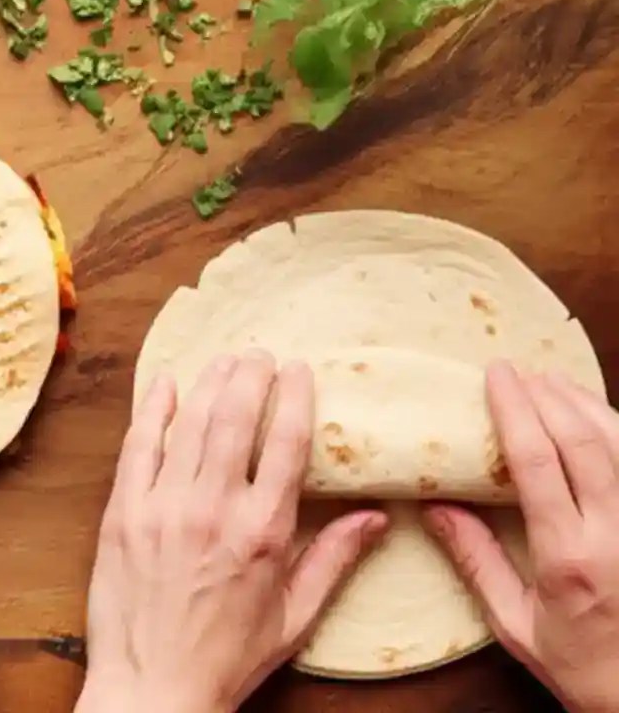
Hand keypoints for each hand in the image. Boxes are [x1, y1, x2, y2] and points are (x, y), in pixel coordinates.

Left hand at [77, 352, 387, 712]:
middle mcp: (215, 509)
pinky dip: (152, 411)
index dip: (294, 397)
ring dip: (208, 383)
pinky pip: (137, 447)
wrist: (154, 690)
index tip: (298, 369)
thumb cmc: (226, 658)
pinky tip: (164, 385)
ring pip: (189, 424)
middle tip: (258, 354)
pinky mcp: (122, 514)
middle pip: (236, 418)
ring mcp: (163, 508)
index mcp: (264, 532)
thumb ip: (335, 559)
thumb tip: (376, 517)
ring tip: (222, 360)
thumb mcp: (295, 617)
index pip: (288, 443)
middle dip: (250, 375)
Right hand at [425, 362, 618, 712]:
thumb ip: (477, 561)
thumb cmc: (581, 665)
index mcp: (569, 556)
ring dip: (586, 404)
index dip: (515, 410)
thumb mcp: (514, 623)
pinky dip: (618, 430)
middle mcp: (616, 532)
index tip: (496, 376)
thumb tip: (436, 508)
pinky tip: (597, 417)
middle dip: (548, 396)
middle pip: (583, 440)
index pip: (537, 462)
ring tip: (554, 382)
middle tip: (519, 370)